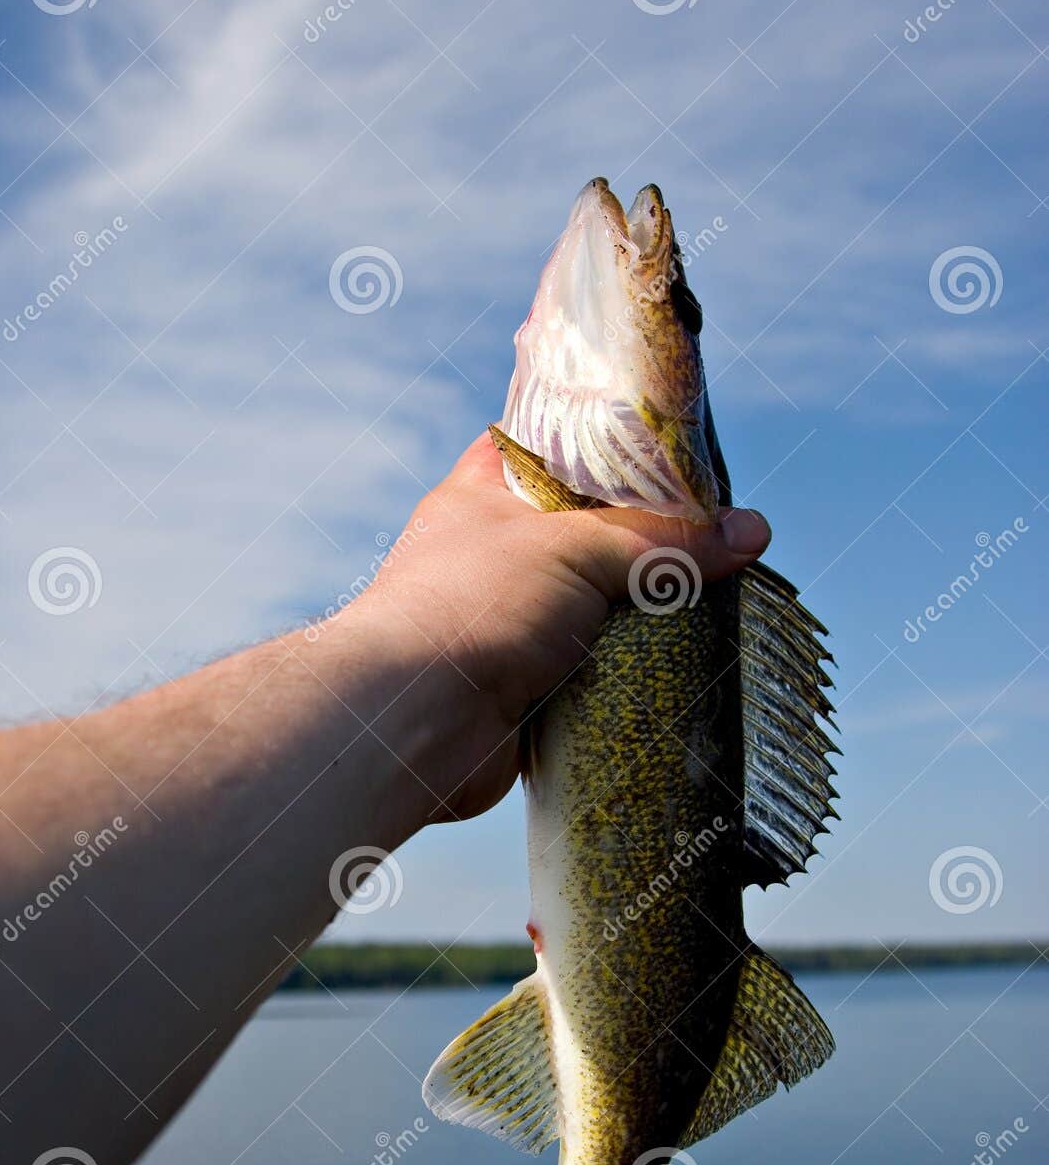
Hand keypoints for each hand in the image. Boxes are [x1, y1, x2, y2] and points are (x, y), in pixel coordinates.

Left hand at [351, 431, 769, 819]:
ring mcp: (509, 621)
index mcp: (485, 492)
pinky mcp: (526, 686)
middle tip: (711, 534)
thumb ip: (665, 541)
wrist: (414, 720)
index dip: (604, 443)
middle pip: (586, 531)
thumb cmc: (474, 606)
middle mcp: (494, 552)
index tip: (666, 448)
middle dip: (644, 540)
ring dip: (642, 612)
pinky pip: (593, 669)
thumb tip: (750, 533)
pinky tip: (680, 661)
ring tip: (713, 599)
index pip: (548, 445)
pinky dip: (630, 668)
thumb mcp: (579, 548)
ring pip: (595, 605)